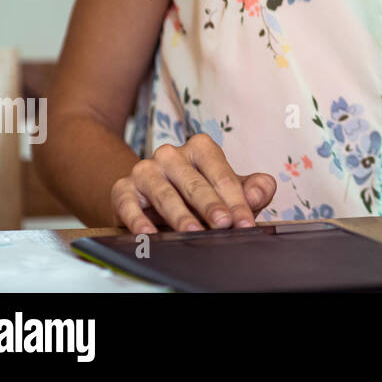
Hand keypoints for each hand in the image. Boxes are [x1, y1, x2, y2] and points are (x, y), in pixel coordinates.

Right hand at [109, 133, 276, 234]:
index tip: (245, 222)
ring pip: (165, 193)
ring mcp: (145, 170)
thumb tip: (259, 194)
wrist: (150, 196)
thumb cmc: (198, 191)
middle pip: (195, 183)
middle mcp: (171, 154)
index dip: (236, 200)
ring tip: (193, 231)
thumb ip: (253, 188)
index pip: (222, 175)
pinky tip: (149, 234)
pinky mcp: (123, 189)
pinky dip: (138, 220)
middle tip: (225, 225)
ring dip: (180, 214)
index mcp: (200, 148)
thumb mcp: (228, 188)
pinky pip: (129, 205)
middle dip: (212, 206)